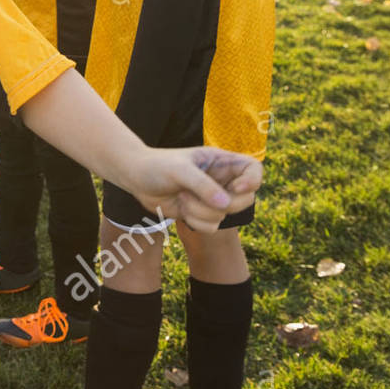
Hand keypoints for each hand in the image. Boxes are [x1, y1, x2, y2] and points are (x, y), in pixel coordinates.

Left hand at [129, 146, 262, 232]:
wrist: (136, 178)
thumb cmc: (157, 166)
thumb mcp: (180, 171)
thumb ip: (203, 186)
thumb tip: (225, 203)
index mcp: (221, 161)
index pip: (254, 169)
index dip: (252, 181)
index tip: (234, 188)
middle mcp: (221, 180)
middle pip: (245, 200)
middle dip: (224, 204)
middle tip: (199, 196)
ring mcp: (212, 198)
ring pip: (225, 216)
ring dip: (201, 212)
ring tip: (182, 198)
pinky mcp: (201, 213)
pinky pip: (211, 227)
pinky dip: (195, 222)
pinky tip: (180, 208)